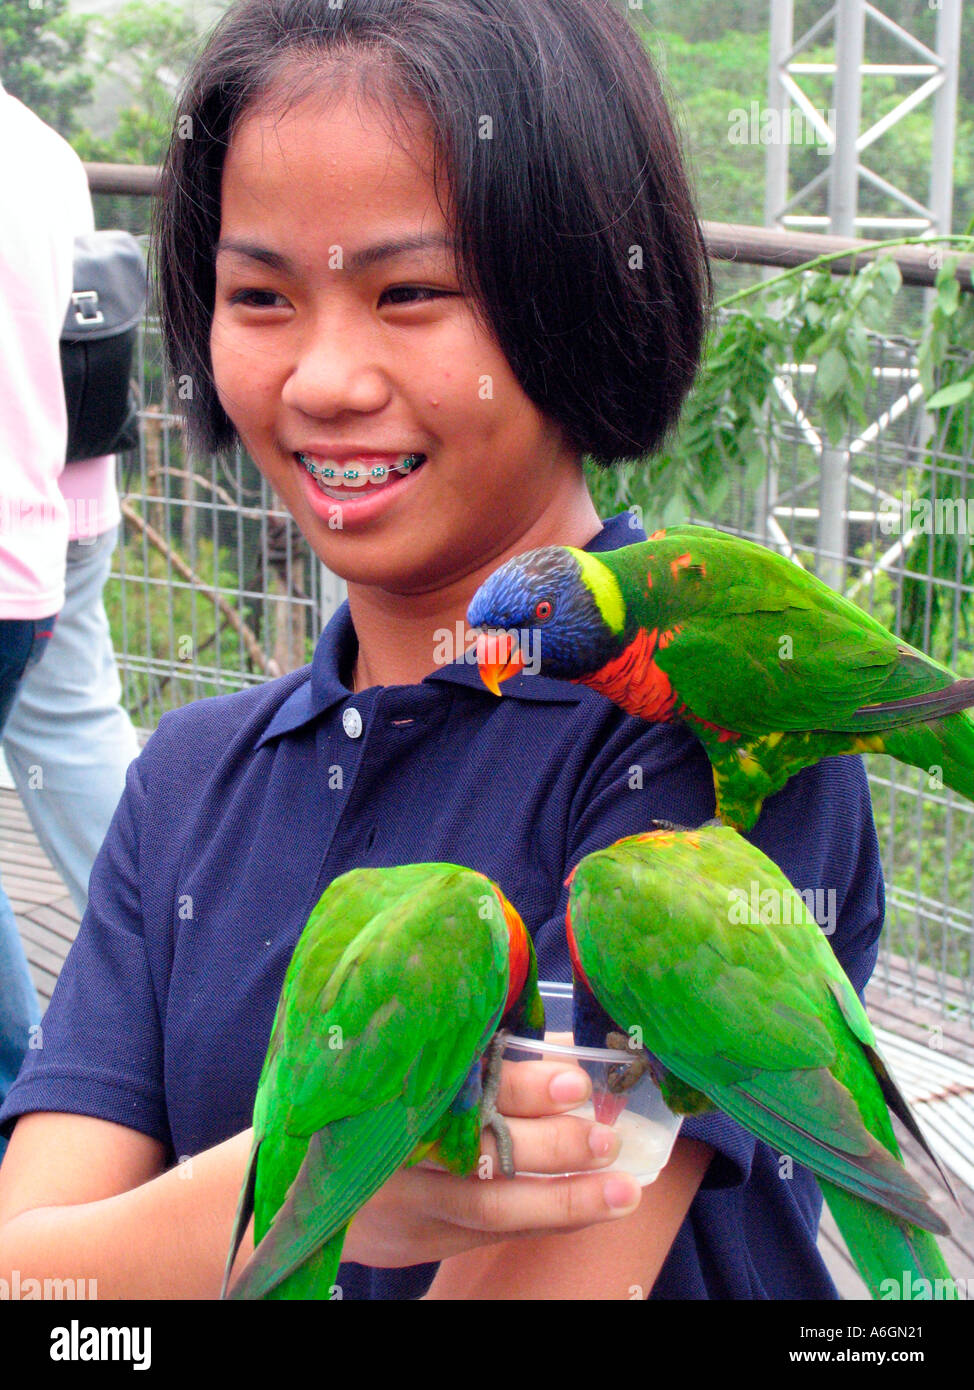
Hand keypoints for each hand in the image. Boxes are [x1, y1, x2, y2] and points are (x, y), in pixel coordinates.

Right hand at [340, 1059, 641, 1268]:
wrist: (300, 1177)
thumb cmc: (368, 1102)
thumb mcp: (407, 1068)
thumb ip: (478, 1057)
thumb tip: (566, 1048)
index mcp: (390, 1095)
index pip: (463, 1092)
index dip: (520, 1089)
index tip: (574, 1082)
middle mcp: (391, 1155)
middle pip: (477, 1156)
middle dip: (550, 1148)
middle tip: (606, 1138)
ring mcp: (403, 1206)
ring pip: (489, 1210)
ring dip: (563, 1200)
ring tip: (621, 1189)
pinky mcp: (414, 1242)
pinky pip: (487, 1233)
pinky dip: (542, 1219)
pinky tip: (590, 1210)